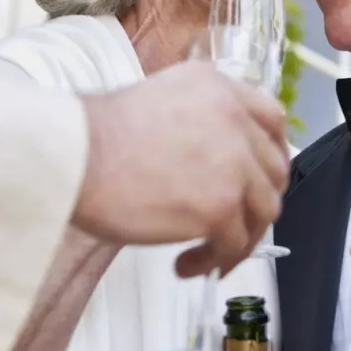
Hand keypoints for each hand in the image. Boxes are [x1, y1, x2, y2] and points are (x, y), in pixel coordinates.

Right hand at [77, 60, 288, 277]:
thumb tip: (213, 159)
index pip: (272, 119)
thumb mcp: (161, 98)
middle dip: (259, 201)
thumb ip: (198, 117)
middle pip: (274, 168)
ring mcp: (232, 162)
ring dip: (240, 237)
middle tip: (237, 222)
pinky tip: (186, 264)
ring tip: (208, 253)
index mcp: (218, 86)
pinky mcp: (219, 205)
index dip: (272, 153)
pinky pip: (234, 244)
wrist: (75, 155)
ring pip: (264, 210)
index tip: (261, 176)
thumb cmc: (97, 135)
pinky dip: (215, 260)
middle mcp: (234, 118)